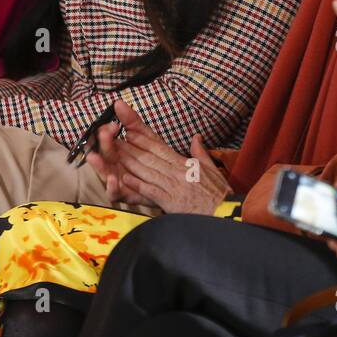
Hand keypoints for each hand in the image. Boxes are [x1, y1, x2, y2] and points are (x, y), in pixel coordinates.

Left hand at [86, 101, 228, 213]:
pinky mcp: (172, 202)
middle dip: (127, 144)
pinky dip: (138, 185)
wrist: (227, 214)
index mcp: (183, 163)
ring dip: (127, 162)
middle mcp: (176, 171)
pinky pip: (152, 192)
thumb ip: (201, 153)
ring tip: (110, 152)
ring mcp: (173, 186)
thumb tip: (196, 137)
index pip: (157, 145)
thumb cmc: (219, 195)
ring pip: (146, 170)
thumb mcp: (212, 170)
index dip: (140, 133)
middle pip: (148, 155)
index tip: (125, 122)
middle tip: (109, 134)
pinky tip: (124, 179)